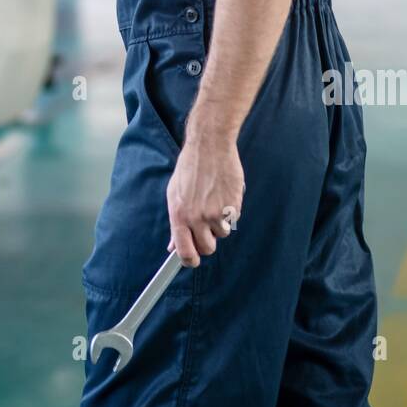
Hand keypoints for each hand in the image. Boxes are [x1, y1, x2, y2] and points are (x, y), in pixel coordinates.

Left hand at [166, 135, 244, 266]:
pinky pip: (233, 220)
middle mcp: (196, 217)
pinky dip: (231, 211)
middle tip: (208, 226)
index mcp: (179, 215)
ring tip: (215, 201)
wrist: (210, 146)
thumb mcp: (175, 194)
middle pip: (207, 248)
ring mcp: (216, 213)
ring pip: (222, 234)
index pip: (184, 252)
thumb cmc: (191, 168)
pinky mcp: (232, 206)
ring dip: (221, 223)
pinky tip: (224, 193)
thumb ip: (176, 222)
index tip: (193, 260)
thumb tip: (173, 246)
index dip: (190, 260)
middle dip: (208, 241)